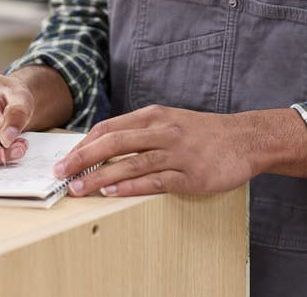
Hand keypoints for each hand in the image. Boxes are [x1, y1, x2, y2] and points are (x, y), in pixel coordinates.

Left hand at [54, 104, 258, 197]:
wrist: (245, 139)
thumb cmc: (203, 132)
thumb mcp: (170, 121)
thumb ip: (141, 131)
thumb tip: (105, 145)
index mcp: (154, 115)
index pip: (110, 127)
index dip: (84, 143)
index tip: (65, 158)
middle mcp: (162, 130)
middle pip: (114, 141)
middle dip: (83, 157)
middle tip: (61, 173)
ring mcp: (176, 152)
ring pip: (130, 162)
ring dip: (100, 176)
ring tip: (79, 188)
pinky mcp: (189, 174)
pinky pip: (155, 180)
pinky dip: (131, 186)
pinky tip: (112, 191)